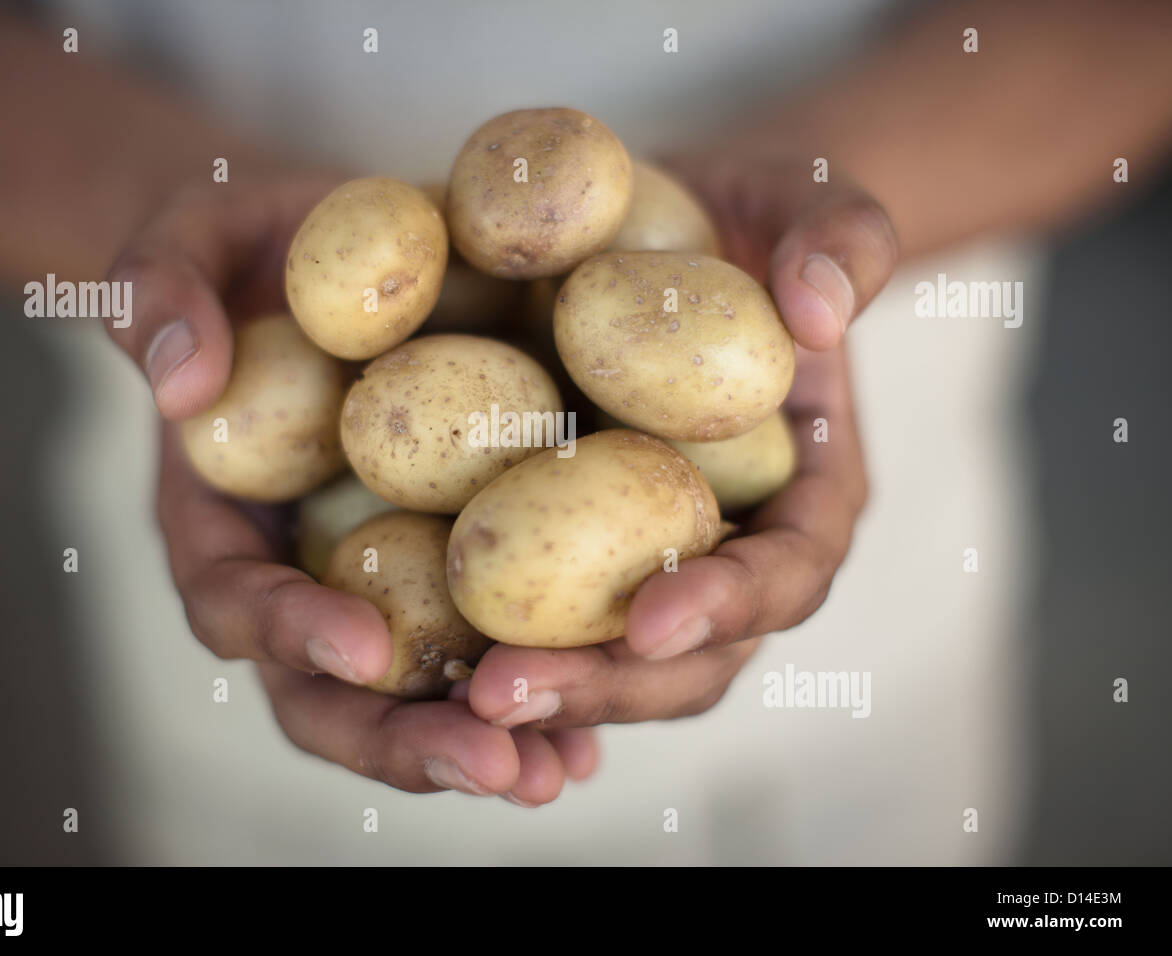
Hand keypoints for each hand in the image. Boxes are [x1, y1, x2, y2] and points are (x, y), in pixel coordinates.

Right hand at [105, 177, 599, 803]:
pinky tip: (598, 731)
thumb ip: (159, 290)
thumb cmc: (250, 250)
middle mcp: (302, 576)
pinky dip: (539, 692)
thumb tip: (179, 377)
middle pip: (332, 692)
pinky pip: (493, 643)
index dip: (291, 632)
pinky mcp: (460, 564)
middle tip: (491, 764)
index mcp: (223, 524)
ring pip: (422, 692)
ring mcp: (384, 580)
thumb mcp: (189, 239)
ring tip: (557, 775)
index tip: (367, 647)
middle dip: (404, 739)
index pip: (235, 600)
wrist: (332, 255)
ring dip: (487, 743)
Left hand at [458, 153, 896, 728]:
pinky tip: (418, 659)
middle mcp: (729, 553)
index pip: (788, 574)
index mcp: (806, 498)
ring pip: (611, 665)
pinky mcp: (569, 552)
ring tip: (454, 696)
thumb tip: (817, 311)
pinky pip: (536, 615)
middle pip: (688, 658)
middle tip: (511, 693)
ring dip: (539, 689)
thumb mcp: (801, 200)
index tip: (649, 619)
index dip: (727, 605)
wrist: (667, 231)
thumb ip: (839, 238)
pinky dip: (487, 646)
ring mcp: (645, 564)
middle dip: (606, 685)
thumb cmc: (744, 219)